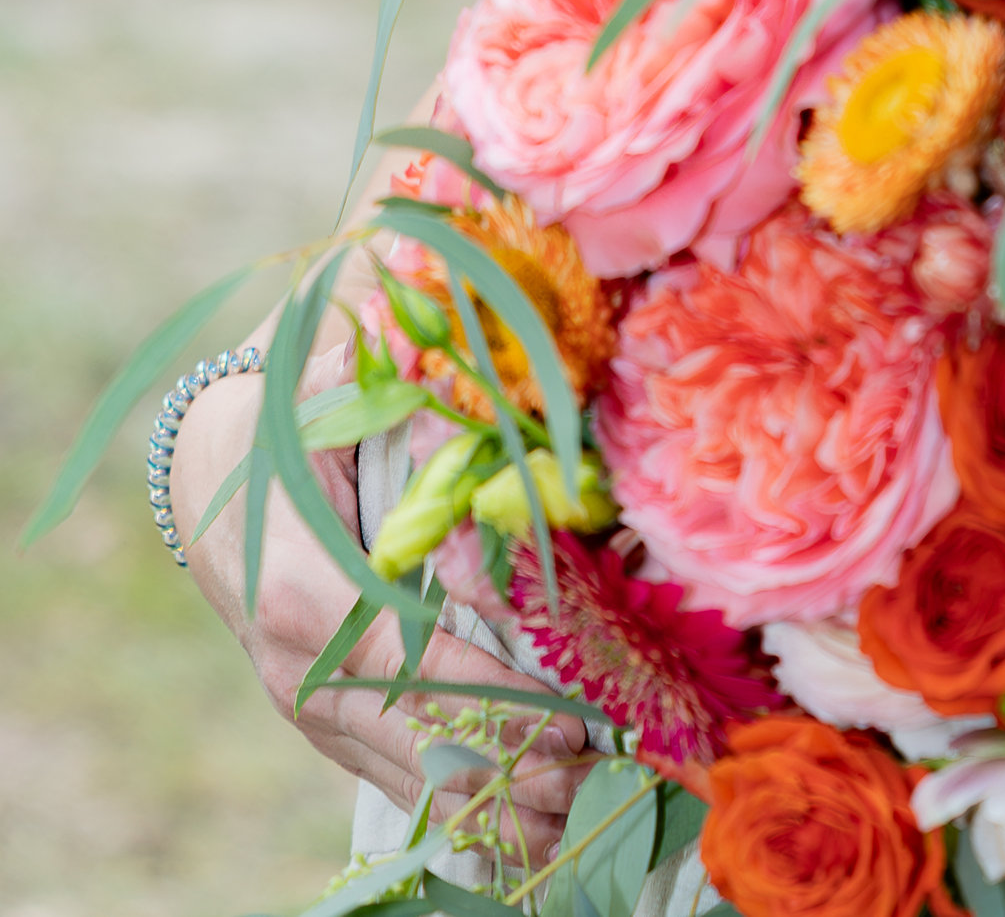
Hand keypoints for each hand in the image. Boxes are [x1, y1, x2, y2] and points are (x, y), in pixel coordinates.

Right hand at [173, 360, 588, 855]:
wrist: (209, 474)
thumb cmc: (288, 432)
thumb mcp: (332, 405)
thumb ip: (404, 408)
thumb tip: (464, 385)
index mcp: (305, 593)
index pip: (410, 663)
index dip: (490, 697)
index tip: (567, 723)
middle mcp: (297, 662)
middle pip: (411, 733)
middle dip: (503, 768)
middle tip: (590, 789)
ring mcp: (299, 698)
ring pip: (399, 764)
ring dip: (483, 800)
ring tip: (568, 819)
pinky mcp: (312, 715)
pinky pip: (381, 766)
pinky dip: (447, 796)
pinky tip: (512, 823)